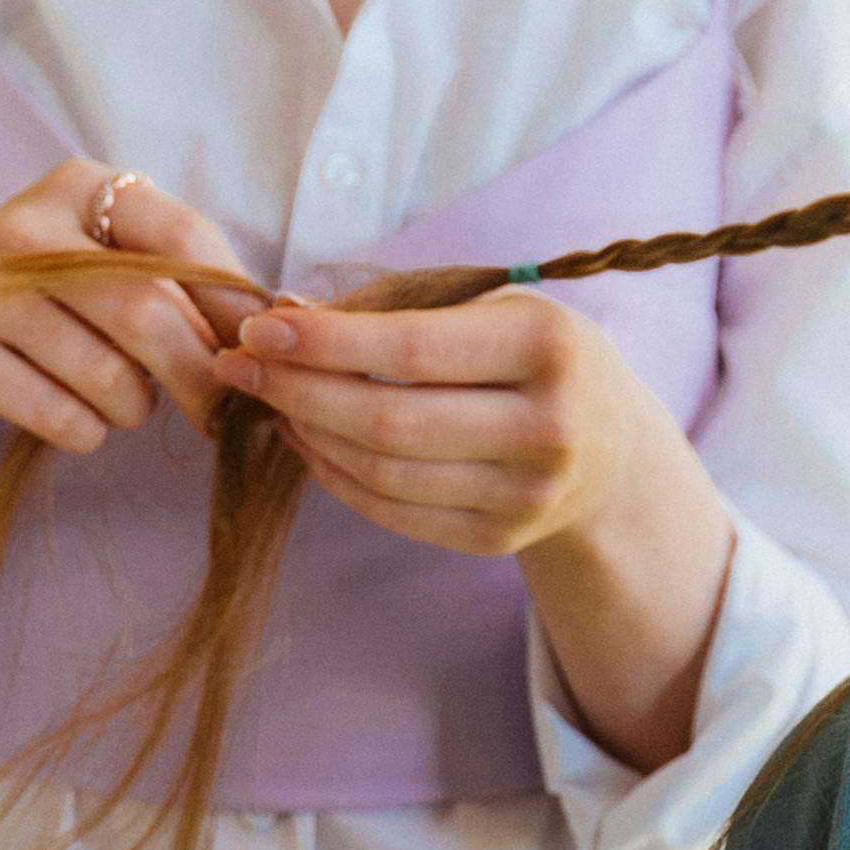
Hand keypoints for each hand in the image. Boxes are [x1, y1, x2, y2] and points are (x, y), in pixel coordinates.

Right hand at [0, 163, 246, 465]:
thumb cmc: (40, 303)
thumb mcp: (99, 263)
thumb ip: (177, 280)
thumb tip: (268, 331)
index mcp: (76, 187)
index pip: (184, 238)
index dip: (233, 303)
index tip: (257, 348)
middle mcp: (24, 230)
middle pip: (149, 315)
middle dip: (198, 377)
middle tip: (216, 412)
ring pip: (112, 378)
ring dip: (134, 409)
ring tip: (115, 397)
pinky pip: (66, 419)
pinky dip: (87, 433)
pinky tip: (65, 413)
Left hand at [224, 283, 671, 561]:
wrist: (612, 448)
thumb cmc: (534, 358)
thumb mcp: (493, 310)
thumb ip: (398, 310)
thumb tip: (285, 316)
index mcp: (549, 348)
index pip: (412, 349)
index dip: (325, 343)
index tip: (258, 330)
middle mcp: (548, 427)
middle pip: (388, 421)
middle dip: (297, 391)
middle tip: (237, 365)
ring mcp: (526, 495)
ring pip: (382, 472)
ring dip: (308, 433)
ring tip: (269, 398)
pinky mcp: (498, 539)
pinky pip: (392, 512)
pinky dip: (335, 475)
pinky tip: (307, 439)